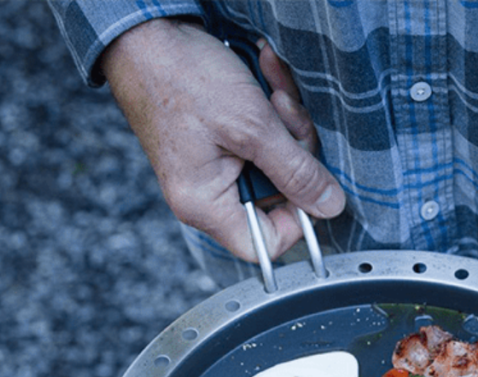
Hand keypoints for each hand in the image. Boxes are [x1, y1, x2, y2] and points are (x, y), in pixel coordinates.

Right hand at [100, 19, 343, 261]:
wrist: (146, 31)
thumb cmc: (181, 77)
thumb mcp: (252, 126)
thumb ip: (296, 171)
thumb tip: (330, 207)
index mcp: (206, 206)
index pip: (268, 244)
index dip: (300, 218)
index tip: (313, 182)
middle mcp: (208, 196)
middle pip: (279, 199)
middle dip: (294, 154)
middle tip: (288, 115)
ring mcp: (215, 170)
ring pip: (277, 165)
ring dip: (286, 124)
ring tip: (274, 90)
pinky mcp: (221, 146)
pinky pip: (263, 142)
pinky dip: (272, 112)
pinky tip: (267, 79)